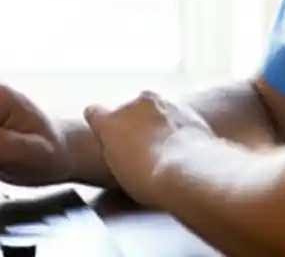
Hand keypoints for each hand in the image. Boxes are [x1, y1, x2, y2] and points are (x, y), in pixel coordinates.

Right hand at [83, 90, 214, 206]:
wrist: (188, 175)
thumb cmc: (147, 180)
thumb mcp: (118, 171)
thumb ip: (114, 151)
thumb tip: (118, 149)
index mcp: (109, 121)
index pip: (94, 113)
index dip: (101, 125)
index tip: (107, 136)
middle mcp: (134, 104)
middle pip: (129, 108)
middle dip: (134, 121)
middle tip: (142, 147)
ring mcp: (164, 104)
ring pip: (157, 109)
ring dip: (159, 123)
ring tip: (168, 150)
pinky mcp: (190, 111)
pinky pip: (181, 117)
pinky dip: (182, 128)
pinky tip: (187, 149)